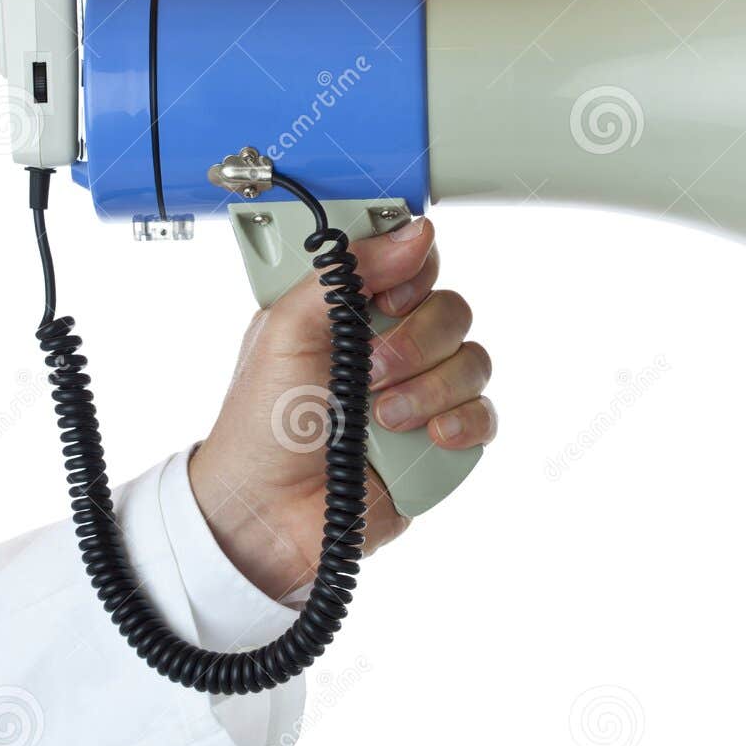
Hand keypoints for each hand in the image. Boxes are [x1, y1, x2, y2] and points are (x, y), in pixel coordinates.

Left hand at [188, 218, 495, 600]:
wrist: (265, 513)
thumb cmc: (261, 426)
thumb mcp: (285, 330)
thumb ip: (345, 273)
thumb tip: (415, 232)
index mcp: (355, 312)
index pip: (415, 265)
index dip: (412, 276)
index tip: (388, 300)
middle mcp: (393, 347)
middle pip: (452, 310)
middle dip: (416, 342)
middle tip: (371, 372)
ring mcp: (420, 395)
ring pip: (473, 361)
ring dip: (429, 388)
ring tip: (382, 418)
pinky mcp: (439, 443)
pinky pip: (484, 416)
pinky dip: (462, 422)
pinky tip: (427, 437)